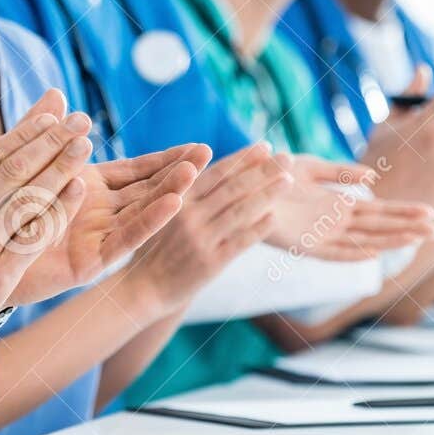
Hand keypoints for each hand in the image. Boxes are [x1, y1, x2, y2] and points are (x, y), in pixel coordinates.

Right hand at [0, 90, 91, 358]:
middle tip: (78, 122)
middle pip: (14, 170)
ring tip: (86, 146)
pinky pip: (34, 236)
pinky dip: (58, 210)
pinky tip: (78, 190)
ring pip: (28, 198)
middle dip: (50, 142)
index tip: (48, 118)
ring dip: (61, 168)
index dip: (21, 135)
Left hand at [7, 140, 210, 304]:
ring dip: (169, 191)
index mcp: (88, 188)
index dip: (166, 158)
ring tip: (195, 172)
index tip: (199, 146)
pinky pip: (124, 239)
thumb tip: (56, 92)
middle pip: (147, 189)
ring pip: (141, 211)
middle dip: (178, 172)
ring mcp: (97, 237)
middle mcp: (99, 213)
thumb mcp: (19, 165)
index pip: (137, 170)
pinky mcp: (90, 262)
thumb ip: (39, 131)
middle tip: (208, 153)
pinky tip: (172, 203)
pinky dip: (149, 221)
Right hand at [113, 144, 293, 317]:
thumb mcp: (163, 213)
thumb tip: (208, 158)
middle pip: (234, 188)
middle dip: (263, 171)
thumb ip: (186, 190)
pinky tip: (275, 216)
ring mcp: (201, 240)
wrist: (145, 288)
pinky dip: (259, 228)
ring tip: (289, 180)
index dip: (242, 159)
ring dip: (268, 194)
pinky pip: (240, 242)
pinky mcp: (211, 264)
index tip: (265, 146)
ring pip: (241, 212)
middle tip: (286, 157)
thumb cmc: (155, 246)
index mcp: (178, 200)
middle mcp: (189, 217)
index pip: (217, 173)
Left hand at [265, 154, 433, 260]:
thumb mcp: (311, 168)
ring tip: (418, 238)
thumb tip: (373, 178)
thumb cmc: (273, 176)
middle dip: (407, 228)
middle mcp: (334, 223)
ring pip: (363, 241)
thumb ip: (341, 173)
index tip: (429, 212)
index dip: (404, 212)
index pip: (379, 211)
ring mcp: (321, 235)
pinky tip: (373, 253)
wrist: (242, 185)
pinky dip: (352, 253)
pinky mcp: (302, 245)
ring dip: (389, 240)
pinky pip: (332, 252)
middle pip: (379, 228)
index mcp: (338, 206)